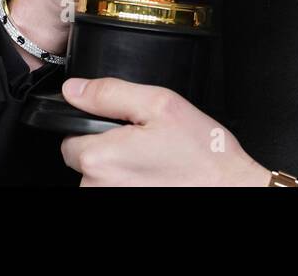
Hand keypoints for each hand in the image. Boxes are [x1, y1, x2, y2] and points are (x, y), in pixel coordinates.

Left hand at [58, 77, 269, 185]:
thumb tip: (74, 89)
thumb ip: (111, 93)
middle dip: (108, 150)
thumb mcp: (160, 104)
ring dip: (121, 170)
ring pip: (100, 180)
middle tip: (146, 144)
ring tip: (155, 163)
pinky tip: (155, 178)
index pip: (69, 140)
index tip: (125, 130)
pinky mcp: (125, 207)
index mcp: (100, 157)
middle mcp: (97, 187)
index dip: (96, 129)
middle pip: (84, 162)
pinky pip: (117, 189)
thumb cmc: (201, 152)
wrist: (228, 187)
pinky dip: (132, 183)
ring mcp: (112, 200)